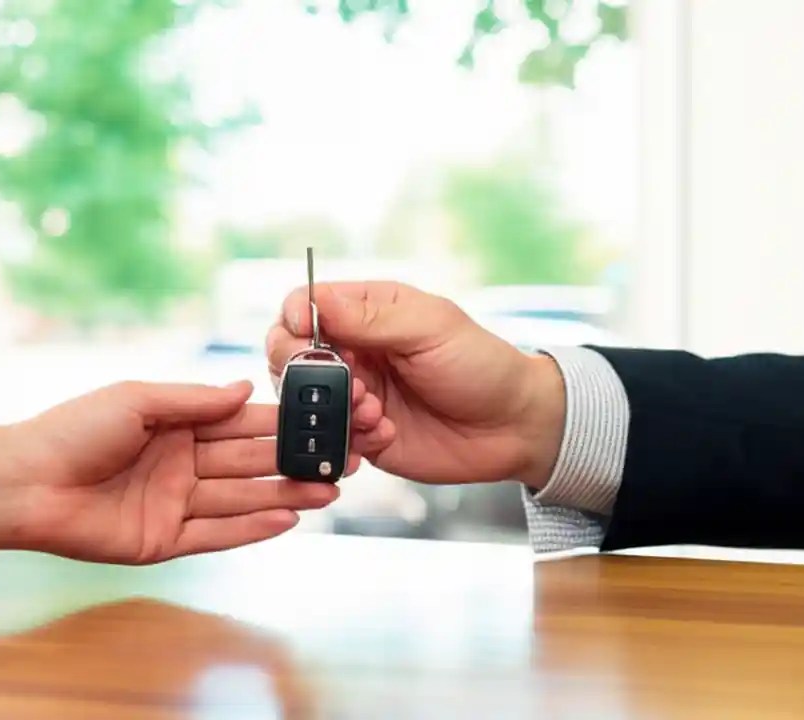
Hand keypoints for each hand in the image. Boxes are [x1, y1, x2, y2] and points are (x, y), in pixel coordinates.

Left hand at [0, 380, 363, 563]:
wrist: (25, 481)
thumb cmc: (73, 430)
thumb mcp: (139, 400)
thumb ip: (195, 400)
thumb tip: (246, 389)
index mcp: (177, 426)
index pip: (241, 425)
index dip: (282, 426)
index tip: (322, 424)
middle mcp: (182, 464)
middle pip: (250, 464)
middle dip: (295, 462)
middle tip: (342, 463)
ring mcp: (175, 504)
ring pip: (241, 500)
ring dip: (285, 496)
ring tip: (328, 493)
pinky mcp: (164, 541)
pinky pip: (217, 534)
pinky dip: (252, 529)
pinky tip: (288, 519)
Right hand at [266, 282, 566, 489]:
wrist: (514, 426)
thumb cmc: (481, 364)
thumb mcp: (431, 328)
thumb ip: (371, 318)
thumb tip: (312, 302)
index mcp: (368, 314)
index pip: (304, 307)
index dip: (293, 321)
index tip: (305, 336)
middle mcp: (355, 353)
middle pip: (289, 355)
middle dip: (304, 372)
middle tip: (348, 383)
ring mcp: (357, 396)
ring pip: (305, 402)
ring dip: (332, 409)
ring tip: (375, 413)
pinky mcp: (365, 437)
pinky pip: (333, 440)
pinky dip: (351, 440)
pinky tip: (387, 434)